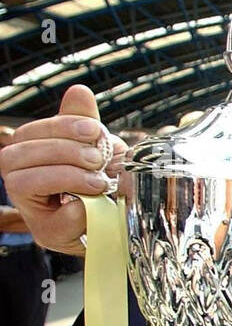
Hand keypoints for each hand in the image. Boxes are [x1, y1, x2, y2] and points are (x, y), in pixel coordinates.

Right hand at [0, 85, 126, 255]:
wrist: (120, 220)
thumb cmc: (102, 179)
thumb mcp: (98, 147)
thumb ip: (84, 122)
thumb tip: (79, 90)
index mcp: (29, 154)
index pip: (28, 133)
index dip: (60, 127)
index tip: (93, 129)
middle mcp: (20, 179)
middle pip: (16, 156)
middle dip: (62, 152)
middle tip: (97, 159)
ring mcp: (31, 209)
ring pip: (23, 183)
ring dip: (65, 177)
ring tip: (99, 182)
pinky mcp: (47, 234)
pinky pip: (52, 222)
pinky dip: (76, 211)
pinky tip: (93, 205)